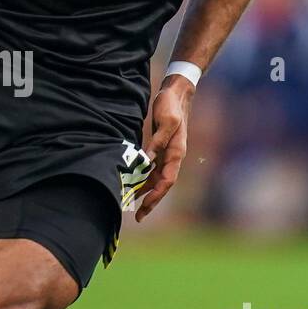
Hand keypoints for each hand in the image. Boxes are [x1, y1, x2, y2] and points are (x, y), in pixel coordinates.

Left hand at [135, 73, 193, 221]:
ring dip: (145, 192)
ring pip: (156, 179)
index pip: (167, 181)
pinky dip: (143, 179)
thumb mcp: (165, 121)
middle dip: (150, 201)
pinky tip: (133, 184)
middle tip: (137, 216)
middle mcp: (173, 157)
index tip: (144, 206)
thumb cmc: (171, 105)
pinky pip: (152, 169)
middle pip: (161, 185)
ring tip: (131, 204)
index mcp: (176, 153)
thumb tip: (146, 160)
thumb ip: (157, 141)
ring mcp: (167, 154)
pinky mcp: (160, 148)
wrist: (176, 92)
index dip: (156, 195)